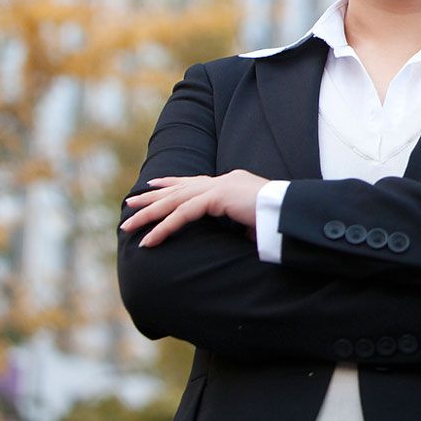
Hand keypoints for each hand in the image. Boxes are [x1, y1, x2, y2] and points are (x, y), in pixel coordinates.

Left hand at [120, 169, 267, 247]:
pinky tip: (150, 240)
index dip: (173, 183)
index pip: (196, 181)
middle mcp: (224, 180)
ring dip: (149, 214)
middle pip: (180, 187)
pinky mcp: (217, 197)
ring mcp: (220, 186)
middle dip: (152, 197)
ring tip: (128, 226)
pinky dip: (165, 227)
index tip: (154, 185)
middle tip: (129, 203)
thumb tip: (244, 233)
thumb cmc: (280, 219)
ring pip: (175, 200)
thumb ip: (242, 222)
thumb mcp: (255, 219)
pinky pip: (183, 214)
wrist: (292, 211)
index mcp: (232, 182)